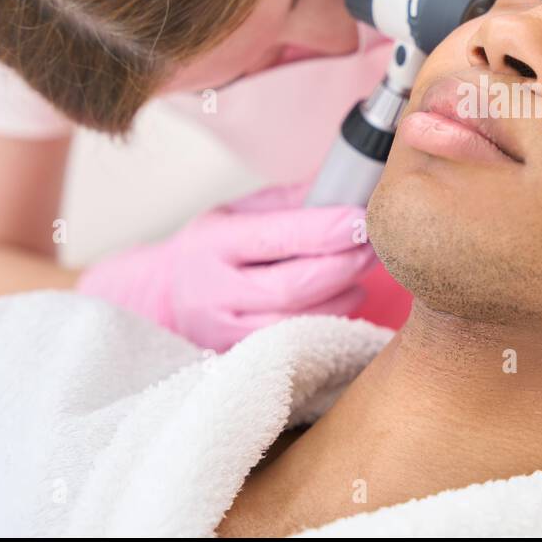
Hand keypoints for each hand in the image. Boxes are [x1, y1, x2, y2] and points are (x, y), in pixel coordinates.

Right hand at [76, 183, 376, 352]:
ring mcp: (226, 333)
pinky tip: (349, 296)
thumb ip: (290, 201)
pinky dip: (333, 319)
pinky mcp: (243, 359)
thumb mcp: (239, 213)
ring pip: (299, 321)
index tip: (361, 218)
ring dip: (344, 293)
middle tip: (375, 244)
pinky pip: (297, 343)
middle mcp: (214, 293)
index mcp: (211, 244)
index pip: (273, 237)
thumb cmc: (217, 249)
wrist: (167, 300)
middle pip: (291, 286)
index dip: (323, 229)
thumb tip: (349, 182)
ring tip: (365, 267)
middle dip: (343, 264)